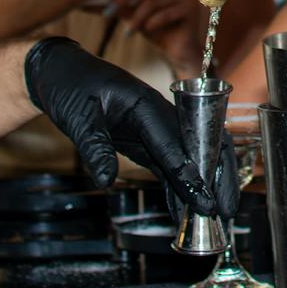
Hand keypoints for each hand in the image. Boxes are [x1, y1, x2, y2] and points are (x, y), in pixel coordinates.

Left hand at [23, 37, 233, 220]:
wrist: (60, 71)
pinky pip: (169, 165)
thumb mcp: (78, 115)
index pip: (175, 144)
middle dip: (217, 178)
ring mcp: (155, 128)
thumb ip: (95, 147)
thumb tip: (106, 180)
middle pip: (200, 146)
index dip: (191, 175)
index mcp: (146, 104)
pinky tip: (183, 210)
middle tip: (226, 209)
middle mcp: (158, 115)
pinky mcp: (146, 140)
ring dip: (203, 185)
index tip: (204, 200)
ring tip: (213, 216)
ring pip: (190, 158)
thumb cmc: (71, 84)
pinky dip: (179, 187)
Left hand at [113, 0, 207, 71]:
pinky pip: (164, 13)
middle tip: (109, 11)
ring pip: (152, 0)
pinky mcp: (192, 7)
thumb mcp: (133, 14)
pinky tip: (146, 31)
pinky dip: (151, 23)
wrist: (180, 51)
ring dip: (136, 17)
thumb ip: (116, 5)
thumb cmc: (155, 28)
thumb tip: (85, 2)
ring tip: (128, 30)